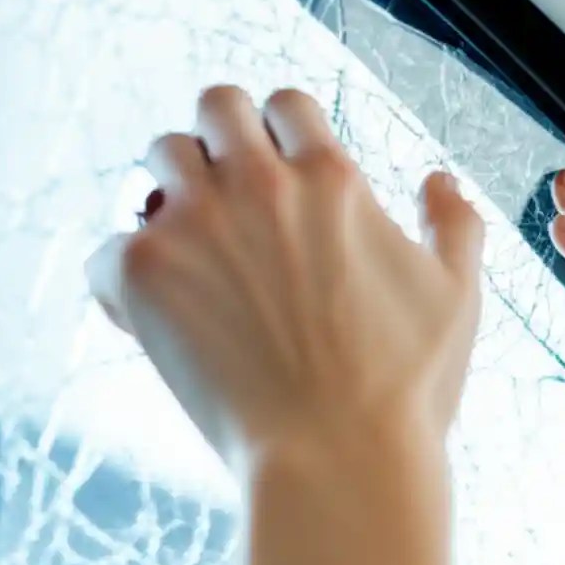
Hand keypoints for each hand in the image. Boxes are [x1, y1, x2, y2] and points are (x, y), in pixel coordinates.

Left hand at [85, 86, 484, 468]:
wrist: (338, 461)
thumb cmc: (405, 388)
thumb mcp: (457, 298)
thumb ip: (456, 225)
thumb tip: (439, 179)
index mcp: (332, 180)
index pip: (288, 104)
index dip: (286, 131)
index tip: (285, 169)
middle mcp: (258, 184)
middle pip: (216, 107)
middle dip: (222, 139)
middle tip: (231, 194)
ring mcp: (193, 225)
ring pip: (157, 160)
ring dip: (173, 192)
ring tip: (194, 251)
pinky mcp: (142, 275)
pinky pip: (107, 246)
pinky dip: (126, 275)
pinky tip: (156, 316)